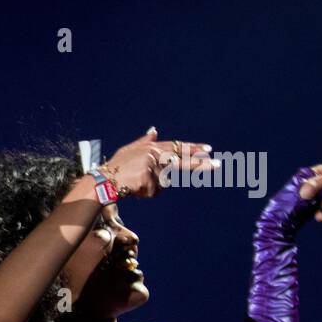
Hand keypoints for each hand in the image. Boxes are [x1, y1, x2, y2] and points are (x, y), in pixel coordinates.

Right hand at [99, 127, 217, 198]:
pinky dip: (144, 192)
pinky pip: (153, 191)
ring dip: (150, 186)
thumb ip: (145, 141)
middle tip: (218, 164)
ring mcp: (152, 168)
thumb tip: (155, 129)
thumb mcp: (130, 150)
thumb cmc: (116, 167)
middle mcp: (154, 155)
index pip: (177, 147)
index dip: (192, 148)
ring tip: (134, 184)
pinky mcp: (149, 180)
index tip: (207, 149)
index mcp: (152, 147)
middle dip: (201, 163)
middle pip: (182, 160)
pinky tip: (133, 189)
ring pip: (162, 183)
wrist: (104, 180)